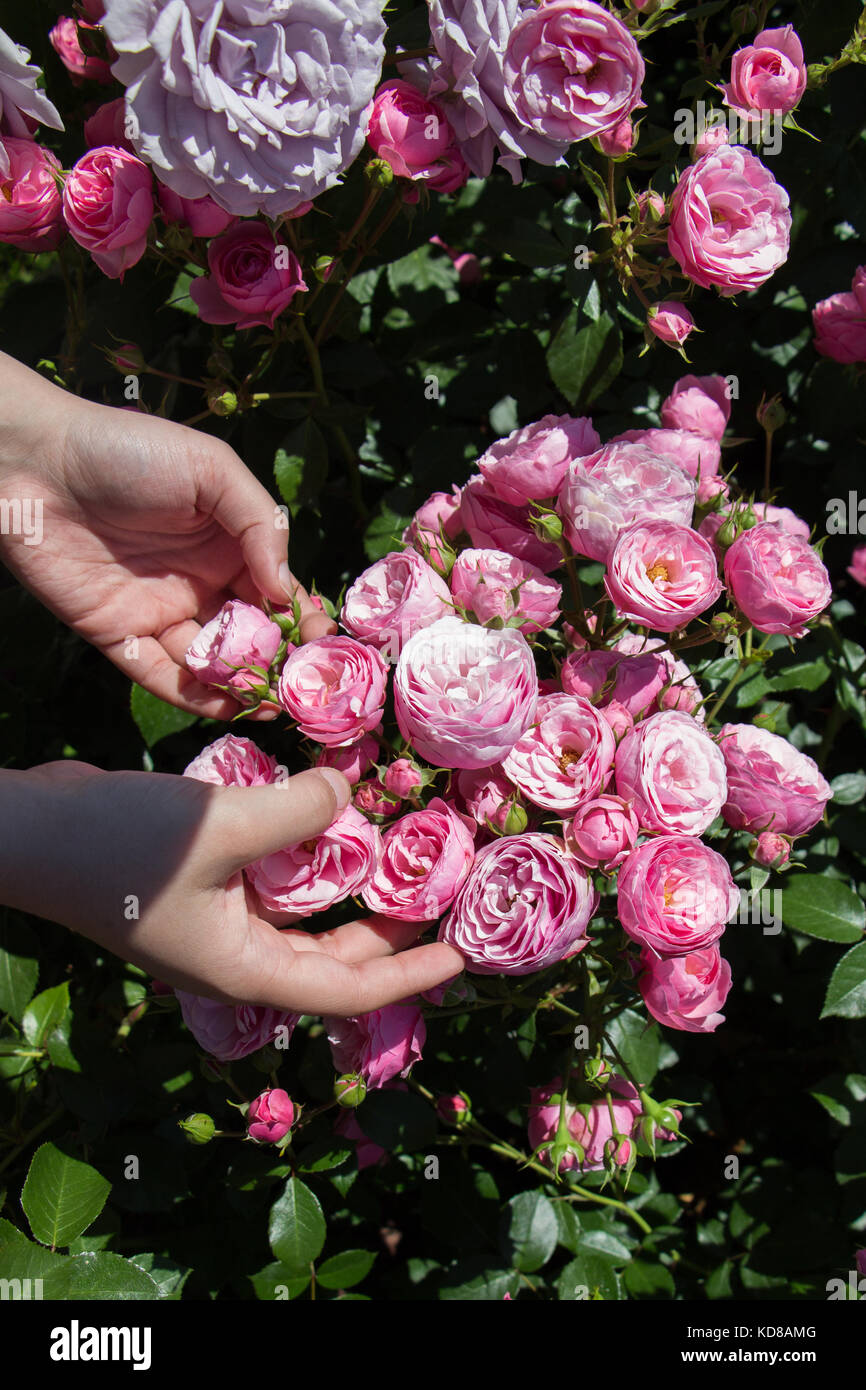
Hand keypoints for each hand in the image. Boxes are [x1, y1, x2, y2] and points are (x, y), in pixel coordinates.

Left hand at [0, 352, 332, 717]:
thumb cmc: (128, 451)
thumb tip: (287, 589)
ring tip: (275, 706)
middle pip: (251, 636)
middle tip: (307, 688)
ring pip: (211, 665)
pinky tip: (229, 706)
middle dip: (281, 663)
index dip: (304, 619)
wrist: (36, 462)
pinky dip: (196, 697)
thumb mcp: (211, 470)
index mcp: (228, 543)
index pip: (278, 592)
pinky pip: (162, 677)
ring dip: (245, 688)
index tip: (327, 643)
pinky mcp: (119, 636)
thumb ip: (259, 524)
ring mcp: (160, 612)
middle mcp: (200, 582)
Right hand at [0, 762, 464, 1015]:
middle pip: (329, 960)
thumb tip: (347, 791)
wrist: (31, 830)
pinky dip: (305, 860)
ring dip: (347, 894)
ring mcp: (213, 922)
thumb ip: (298, 811)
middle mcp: (234, 956)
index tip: (460, 958)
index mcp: (243, 969)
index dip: (407, 976)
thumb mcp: (223, 826)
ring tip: (399, 858)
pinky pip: (271, 884)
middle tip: (441, 900)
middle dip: (387, 935)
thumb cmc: (124, 845)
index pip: (344, 990)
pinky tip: (326, 822)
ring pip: (301, 919)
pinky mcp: (198, 886)